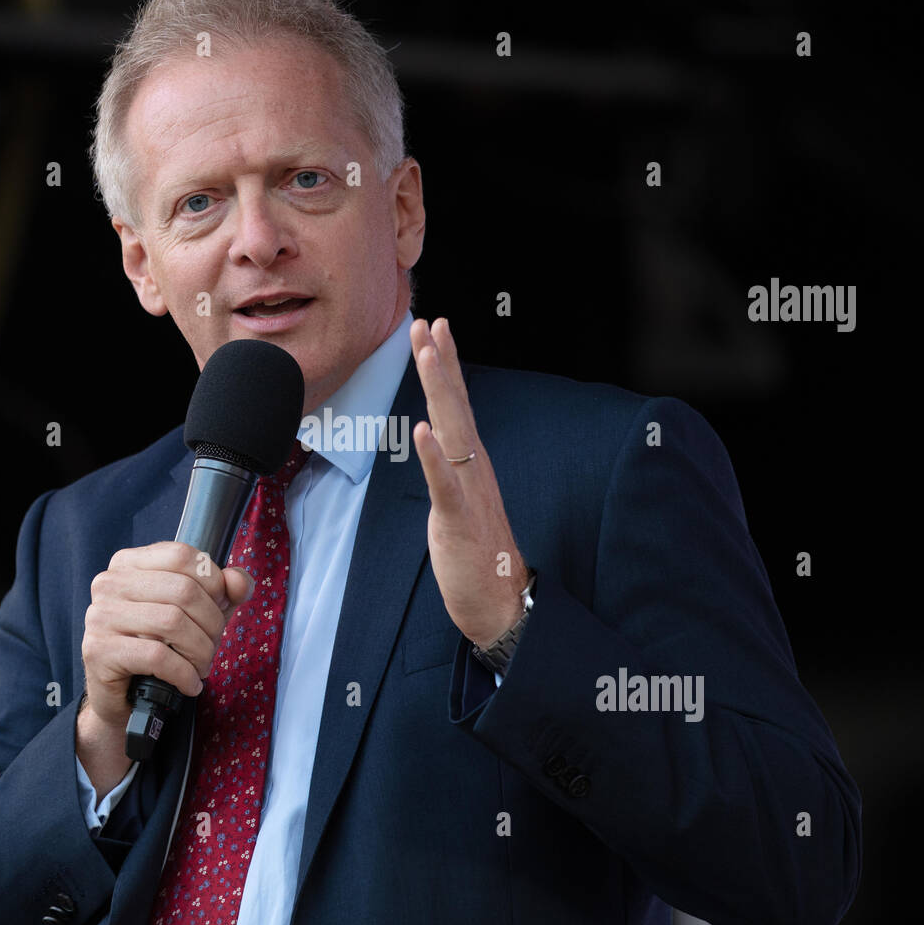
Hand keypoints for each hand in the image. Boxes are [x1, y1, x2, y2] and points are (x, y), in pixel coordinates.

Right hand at [76, 541, 254, 791]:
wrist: (125, 697)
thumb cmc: (161, 646)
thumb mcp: (199, 612)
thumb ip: (225, 591)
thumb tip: (240, 581)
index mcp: (130, 563)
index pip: (183, 556)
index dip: (213, 583)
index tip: (219, 608)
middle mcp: (109, 583)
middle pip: (183, 591)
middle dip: (211, 624)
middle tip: (211, 646)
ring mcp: (100, 616)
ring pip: (172, 622)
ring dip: (200, 651)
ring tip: (201, 666)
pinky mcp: (98, 650)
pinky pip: (157, 656)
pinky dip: (184, 674)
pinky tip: (189, 684)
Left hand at [410, 317, 529, 648]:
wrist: (501, 603)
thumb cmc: (479, 555)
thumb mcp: (458, 502)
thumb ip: (449, 471)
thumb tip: (437, 443)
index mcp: (472, 464)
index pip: (456, 406)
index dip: (444, 366)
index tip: (433, 328)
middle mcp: (474, 470)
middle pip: (455, 406)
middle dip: (440, 361)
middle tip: (428, 321)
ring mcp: (468, 493)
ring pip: (452, 433)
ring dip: (438, 391)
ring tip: (427, 354)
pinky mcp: (458, 522)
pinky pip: (445, 485)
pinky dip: (433, 457)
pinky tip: (422, 431)